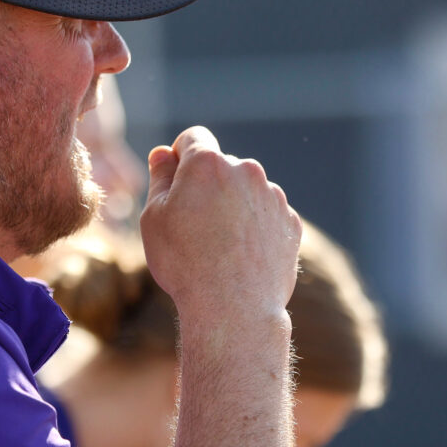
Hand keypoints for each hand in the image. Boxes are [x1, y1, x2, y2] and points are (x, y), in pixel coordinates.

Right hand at [140, 127, 300, 317]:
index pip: (193, 138)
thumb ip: (160, 178)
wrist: (233, 308)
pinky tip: (241, 258)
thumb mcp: (155, 218)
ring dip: (233, 207)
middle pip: (222, 166)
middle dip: (208, 185)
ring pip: (246, 191)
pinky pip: (267, 216)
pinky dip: (254, 229)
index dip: (180, 158)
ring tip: (219, 248)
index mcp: (208, 163)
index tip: (175, 185)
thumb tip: (164, 152)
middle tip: (193, 227)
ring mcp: (274, 197)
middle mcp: (247, 170)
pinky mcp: (291, 223)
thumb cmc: (184, 263)